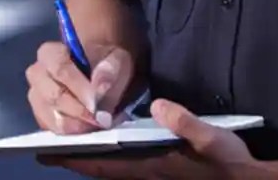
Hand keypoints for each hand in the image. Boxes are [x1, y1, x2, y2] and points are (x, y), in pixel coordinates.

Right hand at [26, 41, 135, 133]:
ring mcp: (36, 98)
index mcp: (49, 53)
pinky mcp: (41, 117)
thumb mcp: (115, 58)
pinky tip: (86, 127)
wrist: (100, 70)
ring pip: (51, 116)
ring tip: (95, 122)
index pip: (59, 69)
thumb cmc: (104, 62)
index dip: (78, 87)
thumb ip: (109, 69)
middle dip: (78, 110)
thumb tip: (99, 86)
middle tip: (99, 118)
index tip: (95, 102)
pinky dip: (71, 132)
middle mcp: (37, 74)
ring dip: (76, 124)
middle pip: (52, 96)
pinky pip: (52, 130)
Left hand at [38, 98, 264, 178]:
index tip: (47, 155)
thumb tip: (158, 105)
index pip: (104, 165)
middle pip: (102, 170)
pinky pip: (127, 170)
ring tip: (70, 148)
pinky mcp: (165, 174)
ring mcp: (156, 177)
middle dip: (75, 161)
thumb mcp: (211, 137)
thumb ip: (184, 121)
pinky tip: (107, 151)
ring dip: (91, 162)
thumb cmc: (230, 162)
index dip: (75, 160)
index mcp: (152, 167)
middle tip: (47, 151)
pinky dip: (110, 163)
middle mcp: (148, 175)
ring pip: (113, 172)